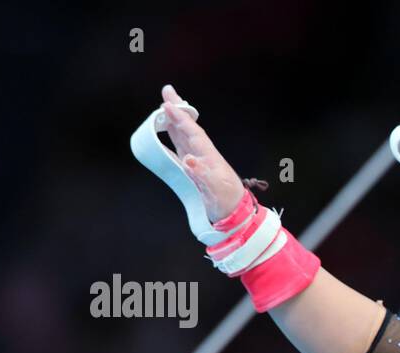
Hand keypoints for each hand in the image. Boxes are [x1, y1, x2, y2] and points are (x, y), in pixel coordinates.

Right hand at [159, 84, 247, 223]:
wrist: (235, 214)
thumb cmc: (227, 202)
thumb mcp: (215, 190)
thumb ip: (202, 174)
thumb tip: (188, 159)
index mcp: (209, 156)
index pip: (193, 133)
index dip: (181, 119)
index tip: (169, 105)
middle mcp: (203, 155)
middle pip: (188, 128)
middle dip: (178, 110)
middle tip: (167, 91)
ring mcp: (198, 161)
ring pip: (183, 135)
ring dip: (174, 120)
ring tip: (165, 106)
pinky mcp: (193, 169)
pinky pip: (179, 147)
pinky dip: (172, 137)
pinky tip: (167, 132)